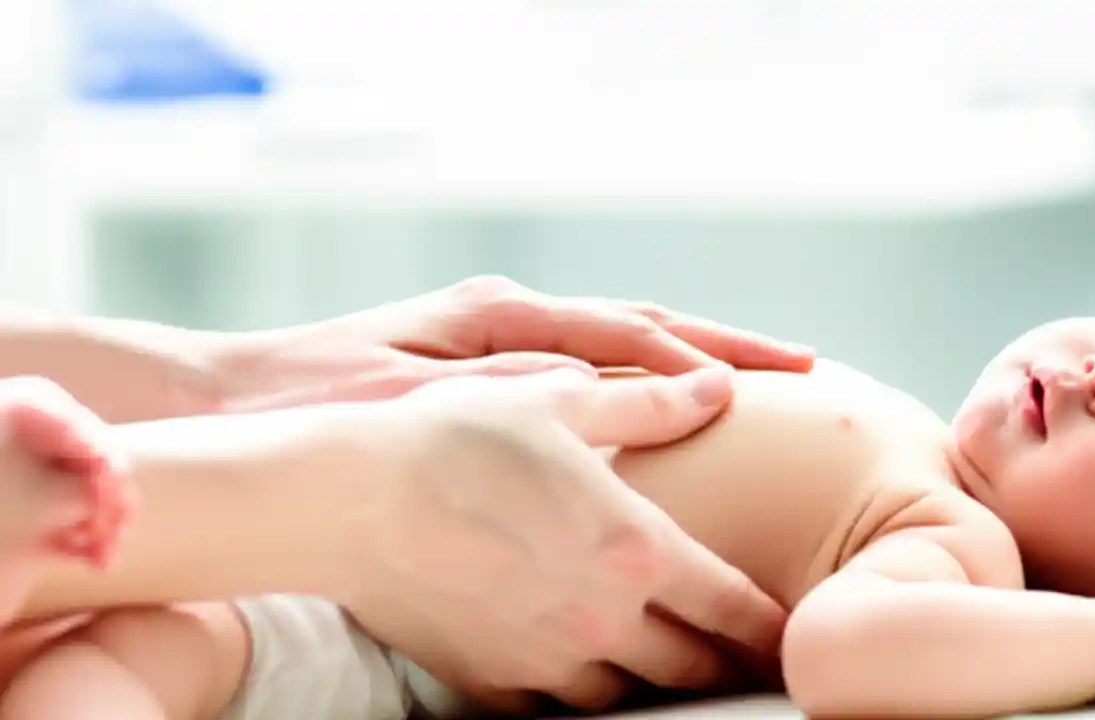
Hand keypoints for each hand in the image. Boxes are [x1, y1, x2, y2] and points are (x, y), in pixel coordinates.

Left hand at [216, 275, 813, 409]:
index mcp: (502, 319)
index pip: (625, 331)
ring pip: (623, 345)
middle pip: (642, 324)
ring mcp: (510, 349)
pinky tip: (679, 406)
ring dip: (693, 360)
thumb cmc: (331, 402)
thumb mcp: (423, 393)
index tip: (762, 384)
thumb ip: (521, 389)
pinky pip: (590, 375)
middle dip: (723, 346)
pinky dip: (645, 379)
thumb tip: (612, 384)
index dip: (698, 358)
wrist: (255, 406)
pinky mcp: (497, 376)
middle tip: (801, 366)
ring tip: (764, 378)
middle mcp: (514, 325)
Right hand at [337, 367, 785, 713]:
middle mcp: (603, 615)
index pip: (731, 605)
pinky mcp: (491, 682)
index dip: (769, 625)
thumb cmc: (457, 436)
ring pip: (626, 693)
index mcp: (636, 549)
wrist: (351, 499)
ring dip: (649, 679)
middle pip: (690, 664)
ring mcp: (546, 657)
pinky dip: (572, 691)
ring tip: (659, 664)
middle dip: (722, 665)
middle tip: (740, 662)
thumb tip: (719, 386)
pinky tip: (572, 669)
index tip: (791, 635)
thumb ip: (651, 404)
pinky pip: (552, 709)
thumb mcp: (560, 399)